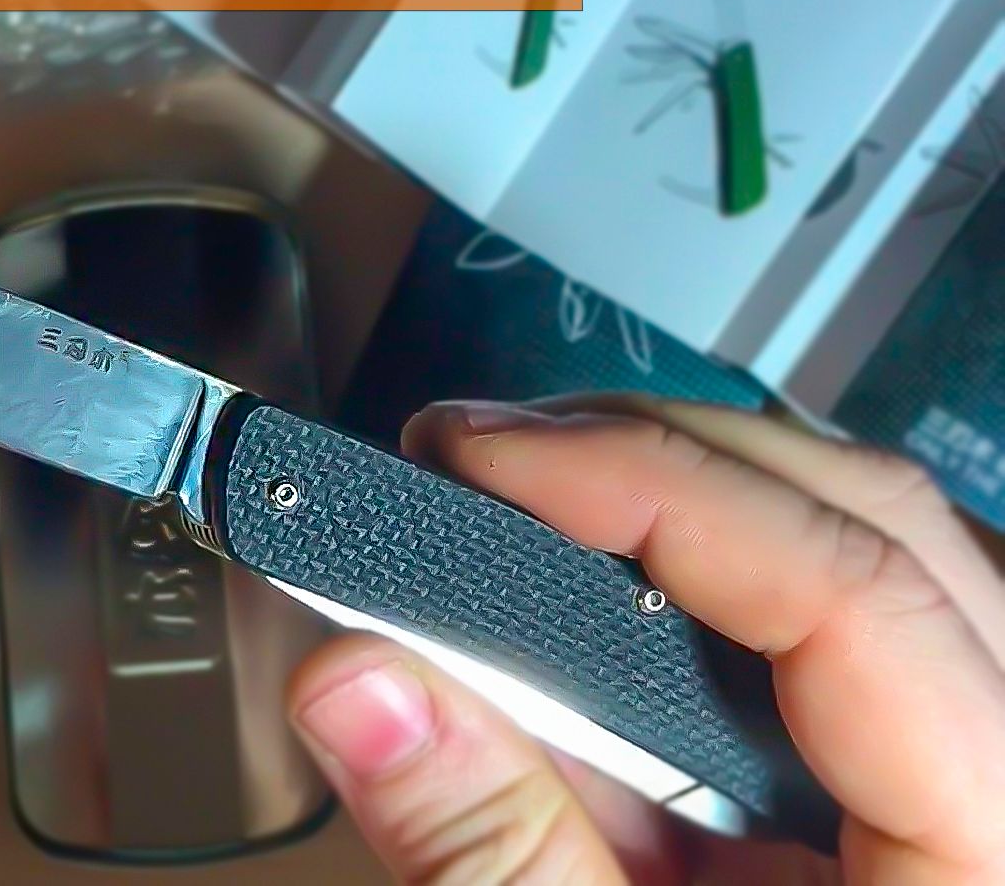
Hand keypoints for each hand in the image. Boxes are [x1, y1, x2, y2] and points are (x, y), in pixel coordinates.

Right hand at [287, 395, 1004, 883]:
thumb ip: (493, 858)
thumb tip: (361, 684)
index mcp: (990, 860)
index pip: (853, 589)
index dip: (651, 485)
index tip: (476, 457)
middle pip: (877, 523)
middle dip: (657, 459)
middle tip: (474, 462)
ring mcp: (975, 783)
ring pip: (871, 554)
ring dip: (686, 510)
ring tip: (520, 520)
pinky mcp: (924, 807)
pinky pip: (846, 632)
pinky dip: (707, 598)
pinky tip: (589, 633)